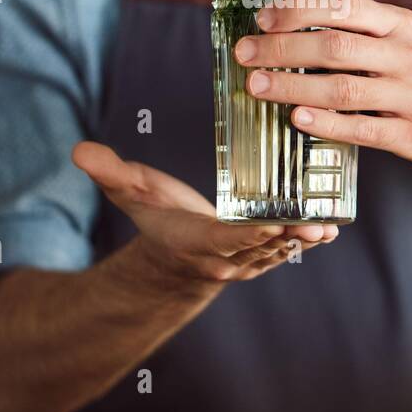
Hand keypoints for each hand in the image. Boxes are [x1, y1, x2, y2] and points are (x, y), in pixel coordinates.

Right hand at [71, 142, 336, 286]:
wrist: (174, 258)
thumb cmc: (157, 217)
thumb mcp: (131, 192)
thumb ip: (109, 172)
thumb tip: (79, 151)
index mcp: (196, 241)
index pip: (225, 239)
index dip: (249, 235)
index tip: (271, 226)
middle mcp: (226, 256)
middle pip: (260, 247)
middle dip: (287, 237)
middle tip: (312, 224)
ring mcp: (248, 260)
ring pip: (279, 251)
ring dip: (303, 241)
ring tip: (327, 226)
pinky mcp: (264, 255)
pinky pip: (288, 249)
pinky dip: (308, 240)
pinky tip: (332, 227)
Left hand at [231, 0, 411, 173]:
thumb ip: (366, 34)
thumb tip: (299, 32)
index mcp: (402, 26)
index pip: (343, 7)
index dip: (297, 9)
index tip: (263, 17)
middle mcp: (407, 55)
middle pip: (333, 46)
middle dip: (281, 48)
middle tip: (246, 53)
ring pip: (341, 87)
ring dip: (291, 85)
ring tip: (257, 85)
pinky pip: (362, 128)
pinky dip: (325, 123)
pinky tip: (297, 118)